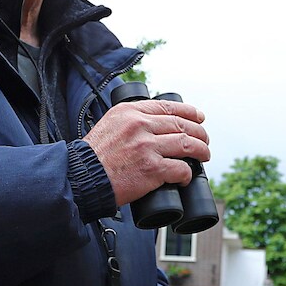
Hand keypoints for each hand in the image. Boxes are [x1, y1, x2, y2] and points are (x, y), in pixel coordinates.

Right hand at [84, 100, 210, 205]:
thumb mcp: (109, 125)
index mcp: (130, 112)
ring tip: (204, 156)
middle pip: (182, 125)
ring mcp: (146, 147)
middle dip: (200, 133)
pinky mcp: (151, 169)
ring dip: (201, 151)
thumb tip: (154, 123)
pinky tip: (186, 177)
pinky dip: (187, 174)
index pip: (168, 107)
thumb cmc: (93, 156)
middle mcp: (140, 126)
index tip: (200, 117)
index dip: (189, 112)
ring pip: (187, 144)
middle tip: (204, 140)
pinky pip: (180, 169)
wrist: (80, 178)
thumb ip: (130, 121)